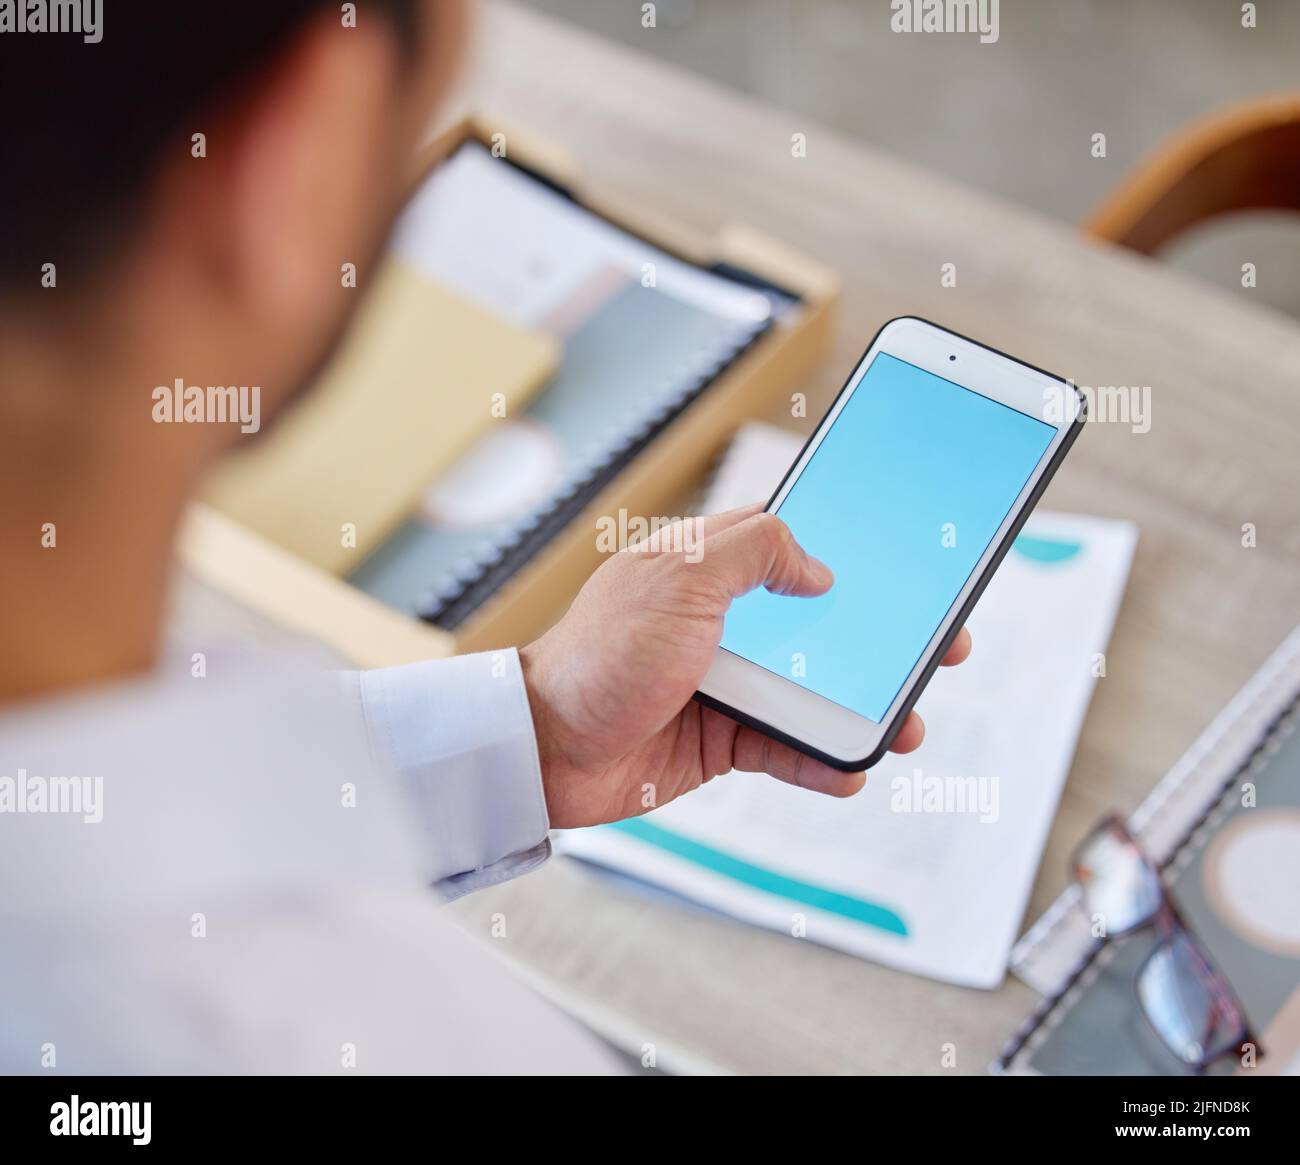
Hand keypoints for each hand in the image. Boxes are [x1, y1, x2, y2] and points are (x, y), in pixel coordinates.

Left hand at [520, 503, 971, 828]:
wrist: (547, 746)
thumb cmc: (603, 652)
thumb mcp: (680, 577)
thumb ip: (753, 551)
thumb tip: (817, 572)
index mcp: (709, 567)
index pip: (792, 545)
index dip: (848, 551)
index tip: (905, 562)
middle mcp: (723, 621)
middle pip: (820, 625)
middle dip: (880, 639)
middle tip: (939, 648)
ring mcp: (724, 683)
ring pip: (813, 693)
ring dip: (863, 710)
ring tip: (907, 727)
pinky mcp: (720, 739)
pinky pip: (784, 750)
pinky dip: (819, 762)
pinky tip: (849, 771)